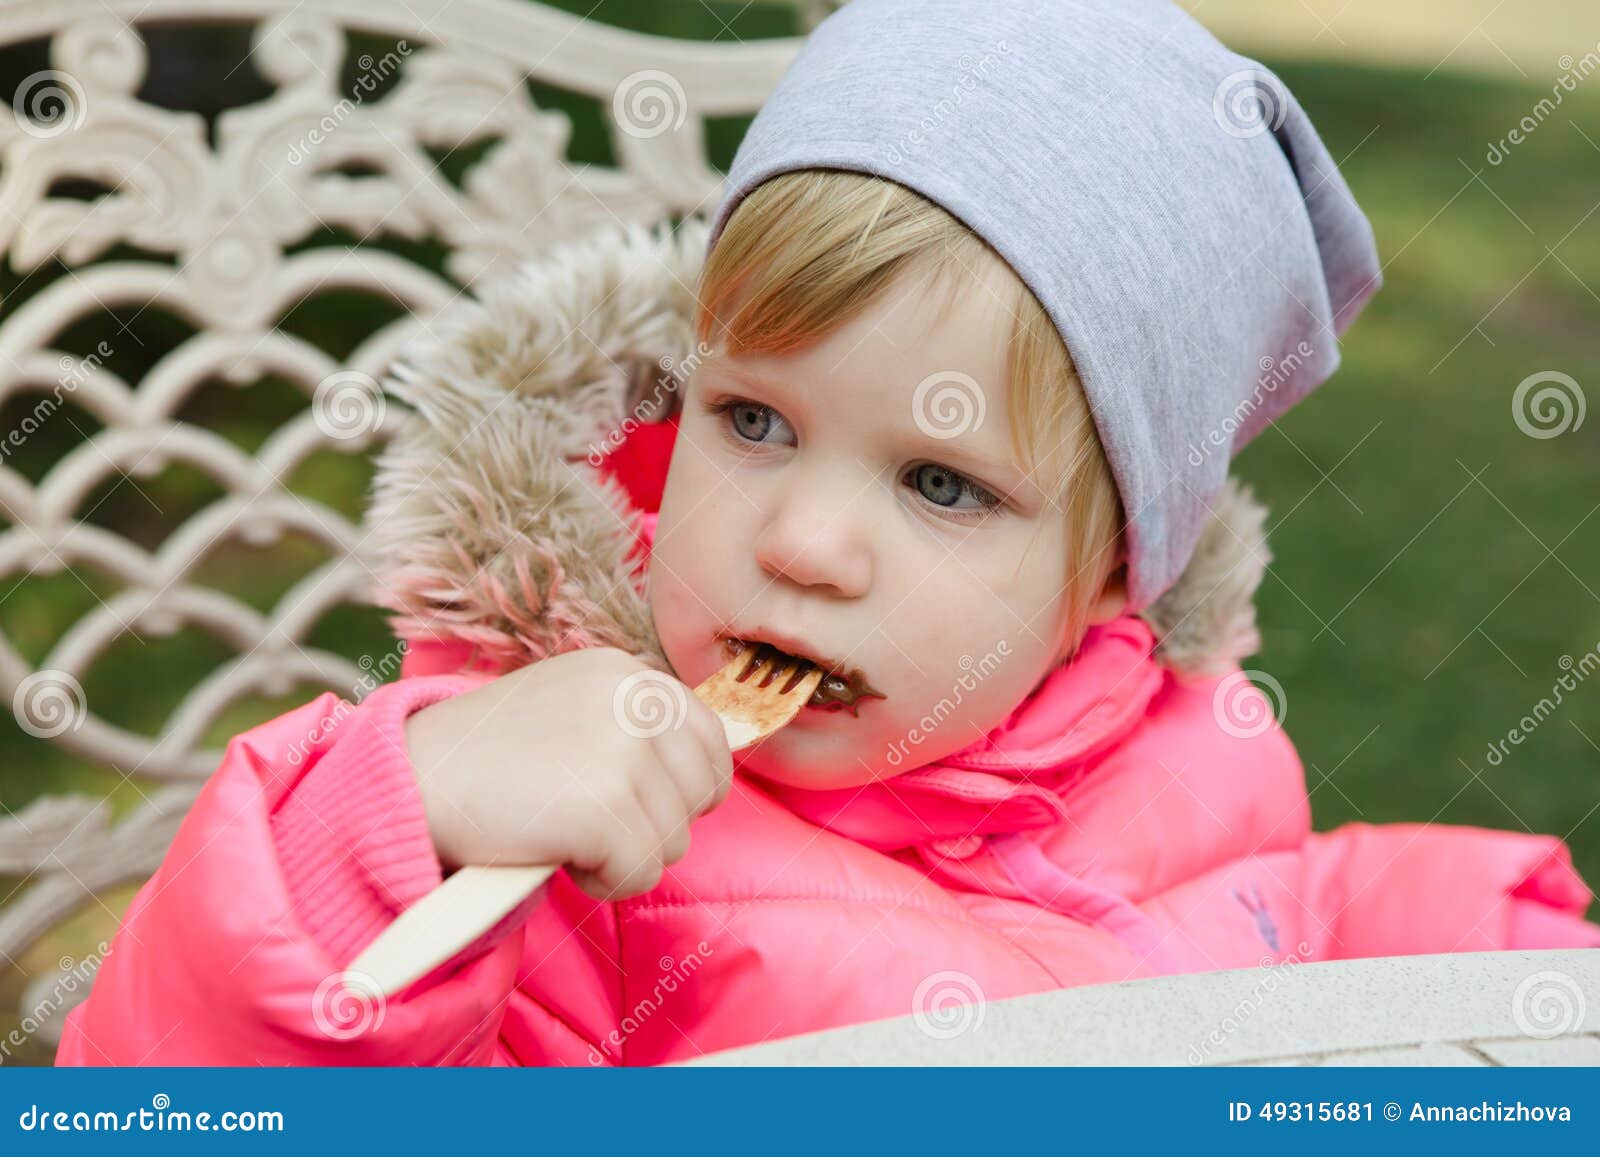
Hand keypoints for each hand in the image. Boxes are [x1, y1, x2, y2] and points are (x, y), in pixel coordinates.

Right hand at [404, 647, 732, 900]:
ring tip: (561, 830)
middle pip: (705, 792)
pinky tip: (552, 852)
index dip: (683, 784)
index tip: (633, 801)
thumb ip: (631, 725)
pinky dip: (601, 881)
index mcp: (626, 671)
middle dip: (657, 821)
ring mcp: (624, 750)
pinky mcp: (607, 807)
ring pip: (675, 840)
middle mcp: (635, 698)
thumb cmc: (485, 760)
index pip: (710, 736)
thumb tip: (707, 768)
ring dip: (624, 854)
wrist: (409, 782)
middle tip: (589, 820)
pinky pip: (641, 874)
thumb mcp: (569, 711)